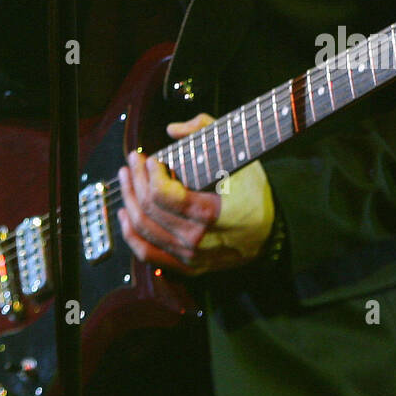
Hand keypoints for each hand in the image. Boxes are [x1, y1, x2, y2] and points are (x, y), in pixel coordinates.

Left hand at [117, 114, 275, 275]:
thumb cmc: (254, 193)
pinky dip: (130, 233)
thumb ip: (206, 132)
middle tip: (134, 160)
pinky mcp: (186, 266)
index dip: (151, 174)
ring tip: (126, 178)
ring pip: (144, 228)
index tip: (151, 158)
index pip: (164, 196)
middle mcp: (198, 240)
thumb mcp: (239, 156)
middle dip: (136, 179)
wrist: (271, 232)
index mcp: (211, 214)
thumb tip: (172, 130)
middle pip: (150, 209)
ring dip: (129, 199)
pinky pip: (148, 252)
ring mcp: (190, 256)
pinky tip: (125, 212)